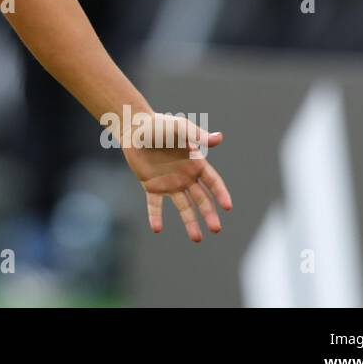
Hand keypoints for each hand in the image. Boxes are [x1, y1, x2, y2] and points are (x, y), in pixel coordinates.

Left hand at [120, 112, 232, 241]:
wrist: (135, 128)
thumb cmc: (160, 125)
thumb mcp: (180, 128)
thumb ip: (197, 135)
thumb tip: (219, 138)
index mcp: (195, 163)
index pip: (213, 182)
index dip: (221, 194)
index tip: (228, 207)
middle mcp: (185, 176)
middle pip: (202, 199)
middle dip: (210, 214)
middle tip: (216, 229)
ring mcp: (169, 183)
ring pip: (183, 206)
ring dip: (190, 222)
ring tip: (197, 238)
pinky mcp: (151, 186)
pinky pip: (155, 204)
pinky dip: (156, 216)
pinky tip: (157, 229)